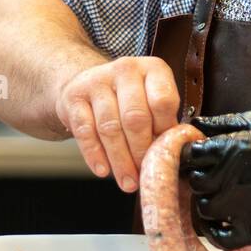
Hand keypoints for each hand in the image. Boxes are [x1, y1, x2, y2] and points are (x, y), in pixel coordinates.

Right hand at [55, 57, 180, 192]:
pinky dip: (95, 155)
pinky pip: (85, 131)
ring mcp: (97, 81)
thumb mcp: (151, 99)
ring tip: (127, 181)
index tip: (164, 154)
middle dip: (141, 152)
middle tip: (144, 174)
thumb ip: (163, 122)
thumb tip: (176, 154)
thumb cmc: (128, 98)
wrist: (87, 83)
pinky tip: (103, 171)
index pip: (163, 101)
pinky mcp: (74, 96)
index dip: (165, 132)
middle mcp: (125, 69)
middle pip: (135, 118)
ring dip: (120, 160)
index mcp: (153, 69)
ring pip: (110, 128)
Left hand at [179, 109, 250, 249]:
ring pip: (202, 209)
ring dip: (209, 203)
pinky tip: (226, 220)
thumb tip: (196, 123)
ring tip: (225, 196)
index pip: (188, 154)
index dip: (189, 155)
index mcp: (233, 147)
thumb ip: (226, 122)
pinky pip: (218, 237)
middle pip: (193, 182)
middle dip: (199, 178)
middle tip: (212, 177)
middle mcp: (233, 177)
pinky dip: (217, 231)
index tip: (197, 157)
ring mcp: (241, 206)